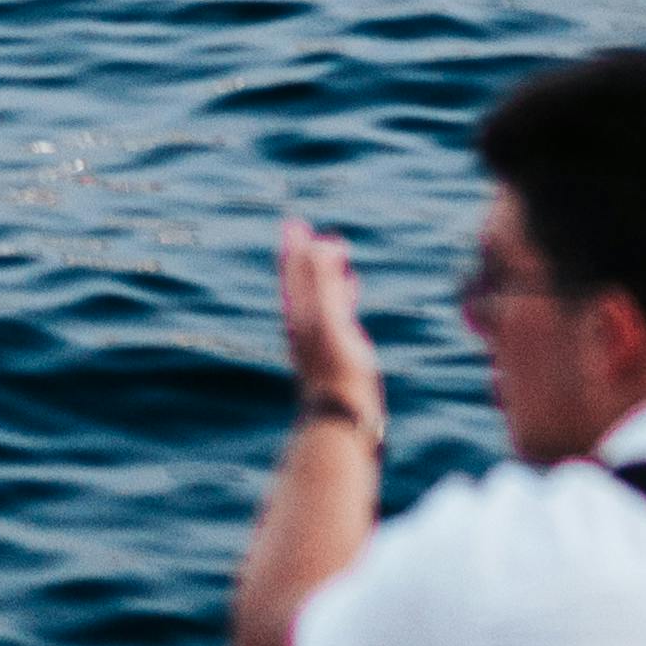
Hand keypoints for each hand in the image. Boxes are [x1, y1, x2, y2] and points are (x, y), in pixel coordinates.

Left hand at [277, 217, 385, 458]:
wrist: (340, 422)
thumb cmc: (336, 372)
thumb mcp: (328, 319)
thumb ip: (322, 281)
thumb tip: (320, 243)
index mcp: (301, 313)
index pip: (293, 271)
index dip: (294, 246)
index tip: (294, 224)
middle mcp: (306, 323)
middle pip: (301, 280)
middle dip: (305, 255)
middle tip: (304, 232)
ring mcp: (321, 339)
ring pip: (318, 295)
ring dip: (323, 272)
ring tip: (334, 255)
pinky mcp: (337, 353)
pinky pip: (335, 313)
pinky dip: (340, 295)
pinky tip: (352, 293)